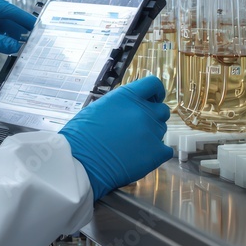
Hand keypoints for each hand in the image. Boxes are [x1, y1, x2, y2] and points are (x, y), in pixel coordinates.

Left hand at [0, 0, 35, 59]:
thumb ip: (1, 42)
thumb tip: (17, 46)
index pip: (14, 12)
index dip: (27, 22)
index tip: (39, 30)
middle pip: (9, 18)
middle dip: (19, 30)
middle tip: (32, 43)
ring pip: (1, 24)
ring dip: (9, 35)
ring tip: (21, 47)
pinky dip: (0, 36)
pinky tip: (7, 45)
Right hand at [59, 77, 172, 200]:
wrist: (79, 161)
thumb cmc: (81, 136)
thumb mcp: (99, 108)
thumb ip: (120, 105)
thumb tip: (128, 108)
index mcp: (127, 96)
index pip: (154, 84)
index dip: (156, 93)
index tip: (153, 99)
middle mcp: (143, 111)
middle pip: (161, 110)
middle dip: (152, 117)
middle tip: (137, 127)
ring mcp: (151, 132)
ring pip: (161, 130)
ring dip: (151, 135)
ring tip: (132, 145)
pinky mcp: (155, 153)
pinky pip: (166, 150)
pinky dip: (157, 153)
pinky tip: (141, 156)